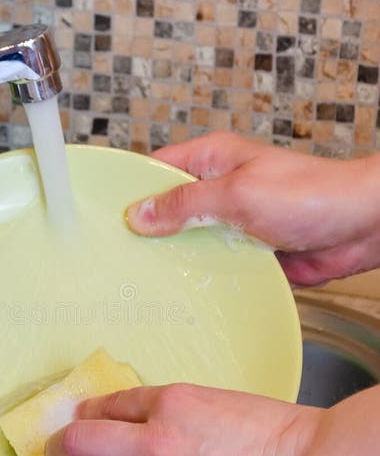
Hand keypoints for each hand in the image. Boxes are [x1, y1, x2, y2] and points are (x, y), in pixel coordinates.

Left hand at [45, 383, 320, 455]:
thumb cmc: (277, 435)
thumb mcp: (218, 404)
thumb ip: (178, 417)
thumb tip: (152, 430)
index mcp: (169, 404)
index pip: (103, 406)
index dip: (81, 417)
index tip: (75, 426)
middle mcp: (155, 443)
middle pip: (79, 444)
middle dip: (58, 454)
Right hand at [125, 131, 379, 286]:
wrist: (362, 227)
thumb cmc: (311, 194)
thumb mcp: (237, 194)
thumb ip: (186, 205)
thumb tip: (140, 214)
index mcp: (211, 160)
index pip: (156, 170)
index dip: (129, 191)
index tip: (100, 216)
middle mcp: (218, 189)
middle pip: (168, 210)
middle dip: (147, 232)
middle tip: (114, 257)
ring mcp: (232, 222)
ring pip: (189, 241)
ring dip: (174, 259)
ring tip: (138, 281)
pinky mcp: (247, 252)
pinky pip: (214, 265)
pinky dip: (201, 278)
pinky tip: (179, 295)